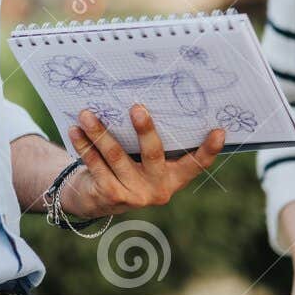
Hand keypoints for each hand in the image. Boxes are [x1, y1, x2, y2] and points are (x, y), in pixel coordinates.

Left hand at [58, 103, 223, 216]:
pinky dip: (84, 145)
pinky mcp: (111, 196)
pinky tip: (76, 130)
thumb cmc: (129, 165)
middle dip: (145, 130)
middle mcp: (158, 188)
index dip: (209, 149)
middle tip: (137, 107)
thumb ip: (150, 139)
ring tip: (87, 113)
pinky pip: (96, 165)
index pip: (196, 164)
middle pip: (153, 154)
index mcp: (174, 177)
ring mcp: (135, 195)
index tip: (219, 130)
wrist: (98, 196)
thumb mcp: (145, 157)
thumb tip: (144, 97)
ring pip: (116, 156)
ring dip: (100, 132)